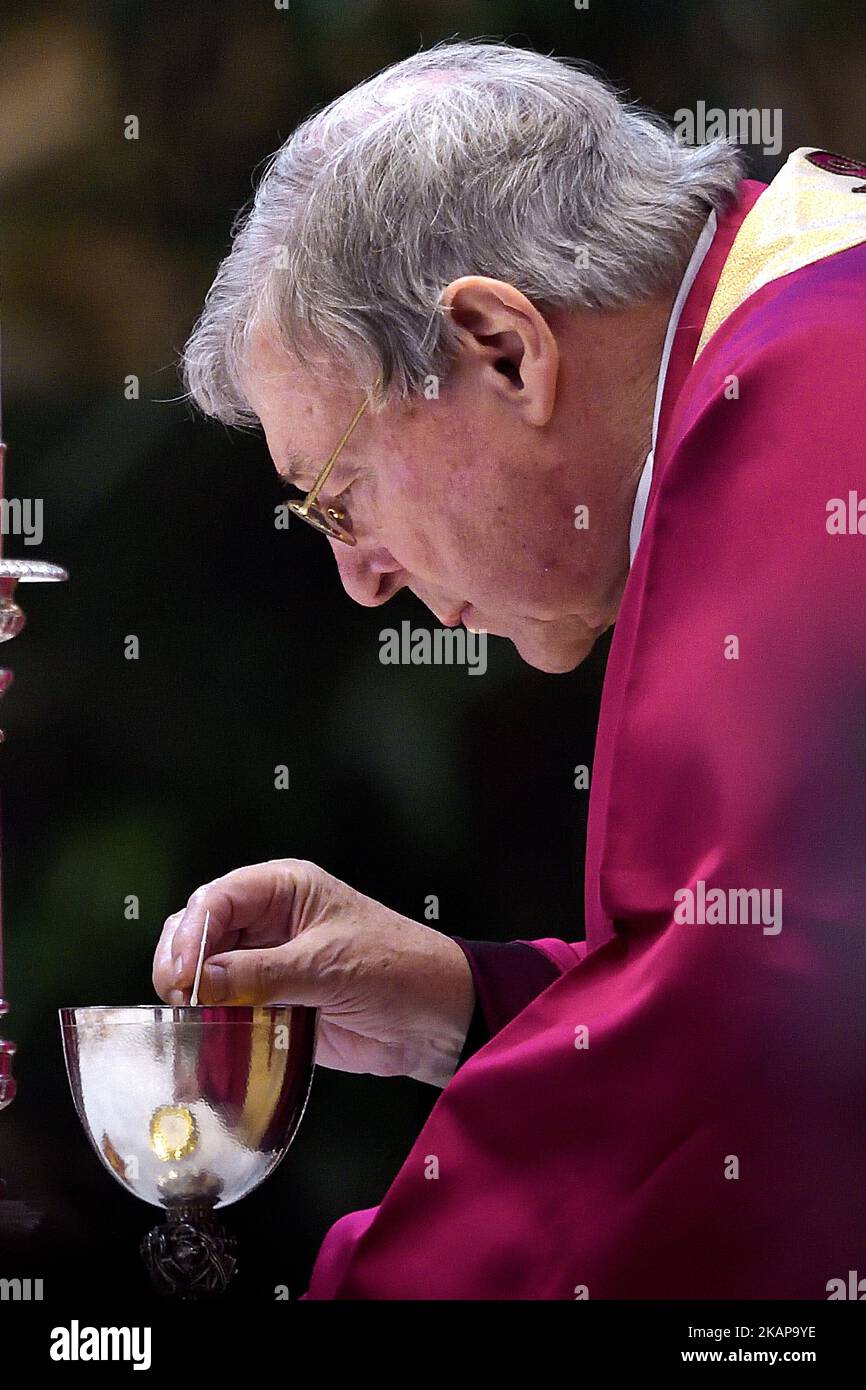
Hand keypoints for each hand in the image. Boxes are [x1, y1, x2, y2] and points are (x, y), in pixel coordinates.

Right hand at [153, 859, 475, 1087]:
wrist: (436, 1019)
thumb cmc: (397, 969)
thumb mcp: (329, 966)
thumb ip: (262, 974)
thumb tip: (201, 983)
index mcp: (284, 889)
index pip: (218, 899)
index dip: (192, 933)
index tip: (181, 974)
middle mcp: (268, 921)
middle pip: (200, 932)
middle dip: (181, 962)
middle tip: (177, 997)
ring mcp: (267, 963)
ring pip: (206, 973)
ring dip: (190, 996)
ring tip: (184, 1021)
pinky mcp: (270, 1004)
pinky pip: (227, 1010)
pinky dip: (209, 1025)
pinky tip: (197, 1043)